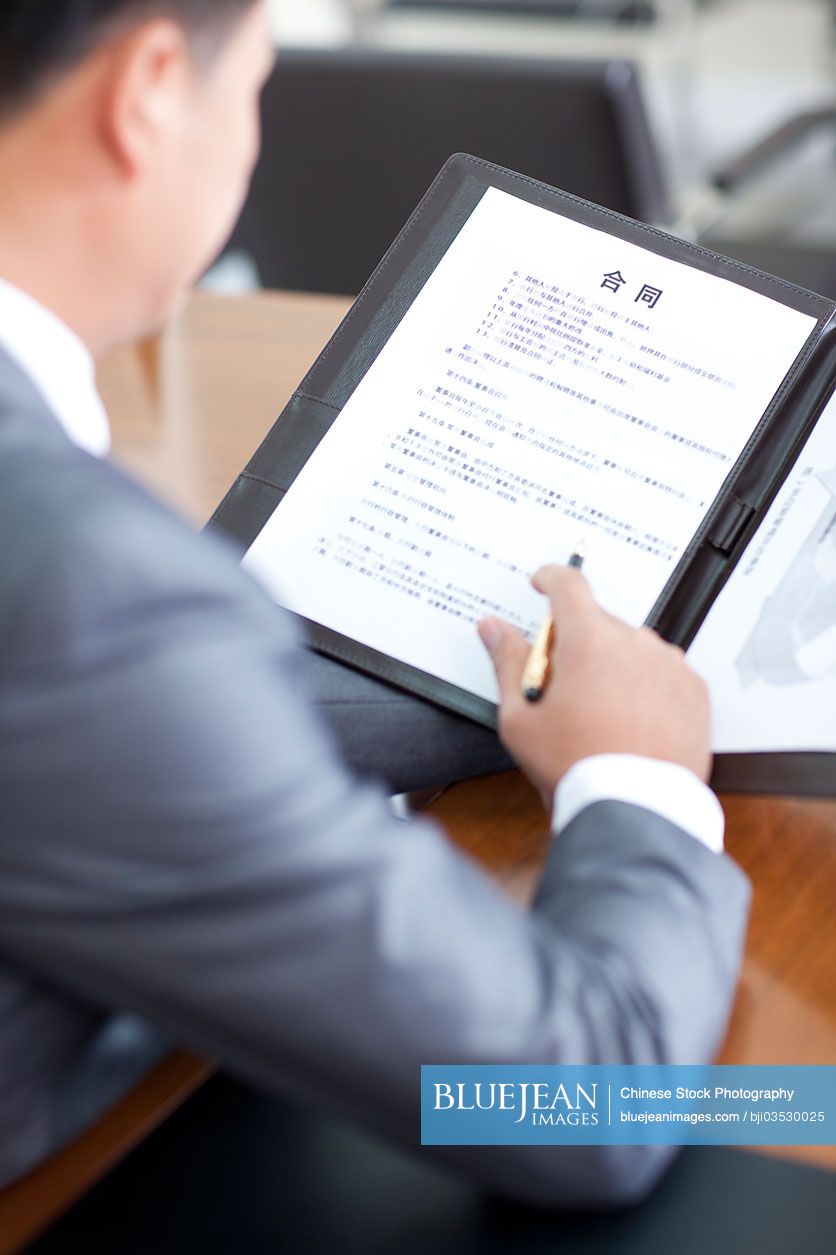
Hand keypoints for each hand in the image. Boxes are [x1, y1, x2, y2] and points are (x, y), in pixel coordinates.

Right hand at [478, 565, 711, 805]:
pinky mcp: (693, 691)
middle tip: (561, 689)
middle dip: (577, 645)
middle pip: (598, 624)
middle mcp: (635, 642)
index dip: (549, 579)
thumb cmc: (577, 767)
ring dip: (613, 666)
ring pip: (632, 649)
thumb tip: (493, 629)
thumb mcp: (521, 719)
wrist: (636, 810)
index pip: (568, 585)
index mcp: (590, 640)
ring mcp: (669, 665)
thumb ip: (507, 663)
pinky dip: (645, 687)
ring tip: (599, 715)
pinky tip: (628, 722)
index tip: (542, 584)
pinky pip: (662, 673)